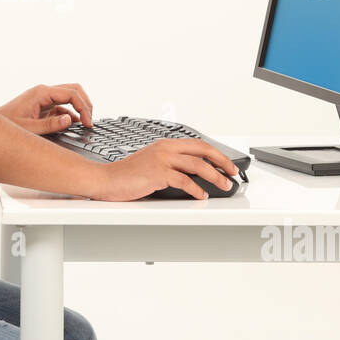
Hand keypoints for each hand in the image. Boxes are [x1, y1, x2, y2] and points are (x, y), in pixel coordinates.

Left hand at [0, 82, 93, 134]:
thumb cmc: (6, 125)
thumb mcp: (29, 129)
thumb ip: (50, 125)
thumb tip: (69, 120)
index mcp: (41, 93)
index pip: (71, 94)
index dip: (84, 107)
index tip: (88, 123)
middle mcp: (44, 92)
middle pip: (74, 90)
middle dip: (85, 103)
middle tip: (90, 120)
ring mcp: (44, 98)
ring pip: (70, 96)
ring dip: (79, 108)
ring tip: (85, 123)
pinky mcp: (43, 106)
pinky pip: (62, 106)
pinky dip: (71, 114)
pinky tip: (74, 124)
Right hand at [89, 139, 239, 201]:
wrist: (106, 180)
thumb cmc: (126, 175)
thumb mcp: (151, 164)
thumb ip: (170, 165)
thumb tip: (193, 176)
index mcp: (165, 144)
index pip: (197, 144)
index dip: (216, 153)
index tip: (226, 163)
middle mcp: (165, 149)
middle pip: (202, 150)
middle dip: (222, 161)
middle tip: (233, 172)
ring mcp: (161, 160)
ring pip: (198, 165)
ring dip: (215, 177)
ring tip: (224, 185)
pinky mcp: (158, 174)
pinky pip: (185, 181)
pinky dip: (197, 189)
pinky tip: (202, 195)